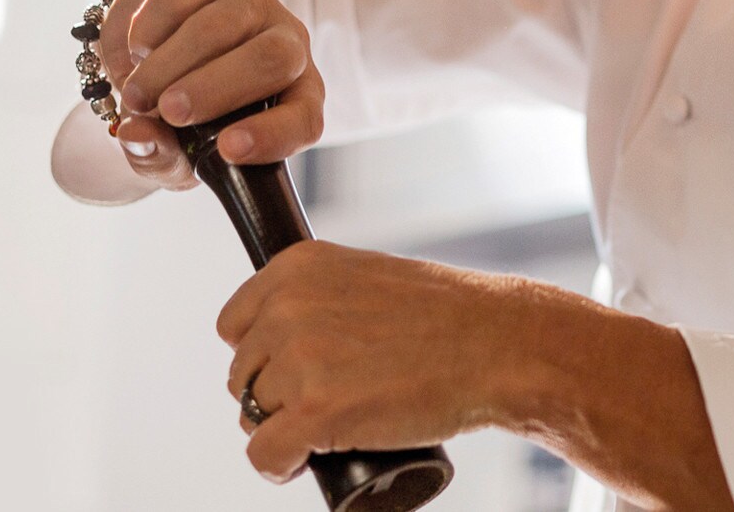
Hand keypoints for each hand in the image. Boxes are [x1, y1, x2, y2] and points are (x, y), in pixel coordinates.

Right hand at [96, 0, 323, 188]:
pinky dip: (148, 28)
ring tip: (136, 93)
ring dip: (168, 64)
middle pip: (272, 59)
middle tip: (169, 111)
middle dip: (214, 88)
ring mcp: (255, 2)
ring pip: (219, 27)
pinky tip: (137, 51)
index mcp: (295, 99)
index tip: (226, 149)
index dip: (271, 135)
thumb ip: (155, 155)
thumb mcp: (173, 150)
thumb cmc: (182, 109)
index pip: (304, 119)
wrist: (161, 43)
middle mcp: (288, 45)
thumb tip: (135, 135)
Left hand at [217, 241, 542, 483]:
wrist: (498, 347)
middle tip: (323, 403)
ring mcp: (300, 360)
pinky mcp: (314, 412)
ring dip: (284, 429)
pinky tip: (301, 462)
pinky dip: (279, 465)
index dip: (262, 355)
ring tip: (330, 427)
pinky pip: (264, 454)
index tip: (291, 370)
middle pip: (242, 374)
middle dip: (274, 395)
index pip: (234, 325)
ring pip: (254, 415)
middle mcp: (288, 307)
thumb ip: (325, 296)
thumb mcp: (370, 278)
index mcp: (298, 267)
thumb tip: (293, 338)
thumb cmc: (449, 316)